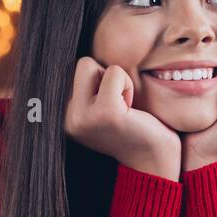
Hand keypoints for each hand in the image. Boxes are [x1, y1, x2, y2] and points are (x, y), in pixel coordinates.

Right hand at [63, 57, 180, 179]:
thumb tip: (70, 56)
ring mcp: (83, 116)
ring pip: (91, 65)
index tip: (109, 108)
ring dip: (116, 82)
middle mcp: (66, 119)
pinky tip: (130, 111)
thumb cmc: (132, 130)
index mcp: (63, 118)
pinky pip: (114, 72)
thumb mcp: (97, 110)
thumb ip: (83, 90)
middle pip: (81, 64)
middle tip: (118, 106)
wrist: (153, 160)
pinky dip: (126, 85)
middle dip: (104, 77)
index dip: (98, 81)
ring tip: (123, 109)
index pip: (73, 71)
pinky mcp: (105, 112)